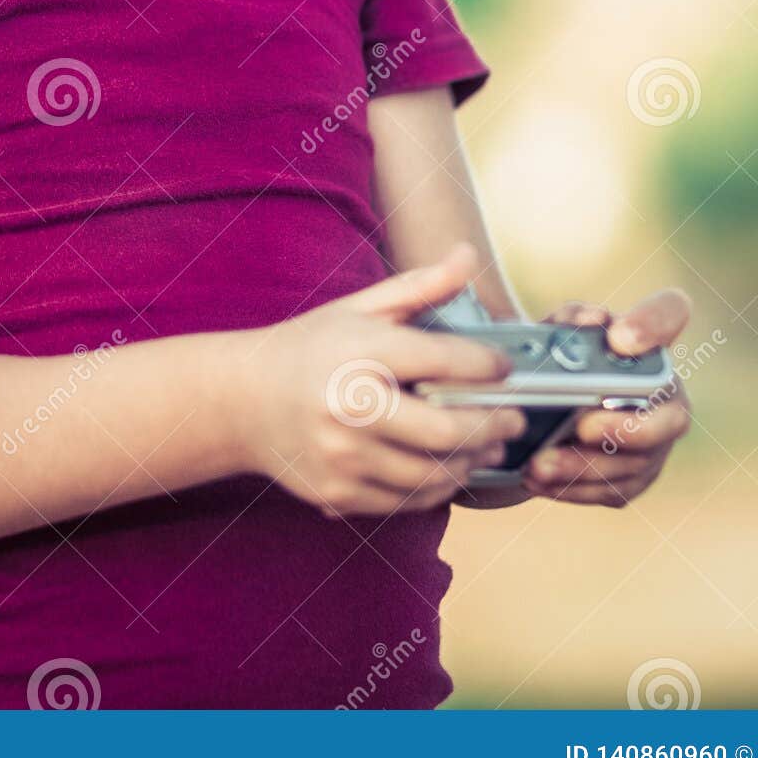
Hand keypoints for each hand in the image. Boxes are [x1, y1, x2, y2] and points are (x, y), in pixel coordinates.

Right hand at [238, 245, 529, 518]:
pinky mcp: (339, 492)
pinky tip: (451, 467)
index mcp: (360, 352)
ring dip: (474, 461)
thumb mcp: (360, 308)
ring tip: (490, 445)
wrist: (242, 401)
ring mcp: (342, 455)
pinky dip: (438, 488)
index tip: (505, 368)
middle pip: (447, 431)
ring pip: (434, 475)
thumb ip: (419, 286)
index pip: (445, 361)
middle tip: (515, 418)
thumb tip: (468, 256)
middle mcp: (350, 407)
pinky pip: (408, 501)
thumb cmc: (309, 348)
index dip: (489, 366)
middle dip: (494, 426)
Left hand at [520, 291, 691, 507]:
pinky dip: (573, 488)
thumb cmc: (554, 361)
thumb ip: (567, 320)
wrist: (540, 408)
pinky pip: (612, 490)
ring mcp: (655, 442)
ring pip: (635, 463)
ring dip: (584, 465)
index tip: (618, 337)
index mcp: (646, 343)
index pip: (671, 311)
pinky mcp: (635, 477)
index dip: (654, 323)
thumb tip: (591, 320)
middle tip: (582, 426)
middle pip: (673, 416)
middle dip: (627, 426)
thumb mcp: (550, 335)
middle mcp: (665, 393)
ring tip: (539, 464)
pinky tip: (538, 480)